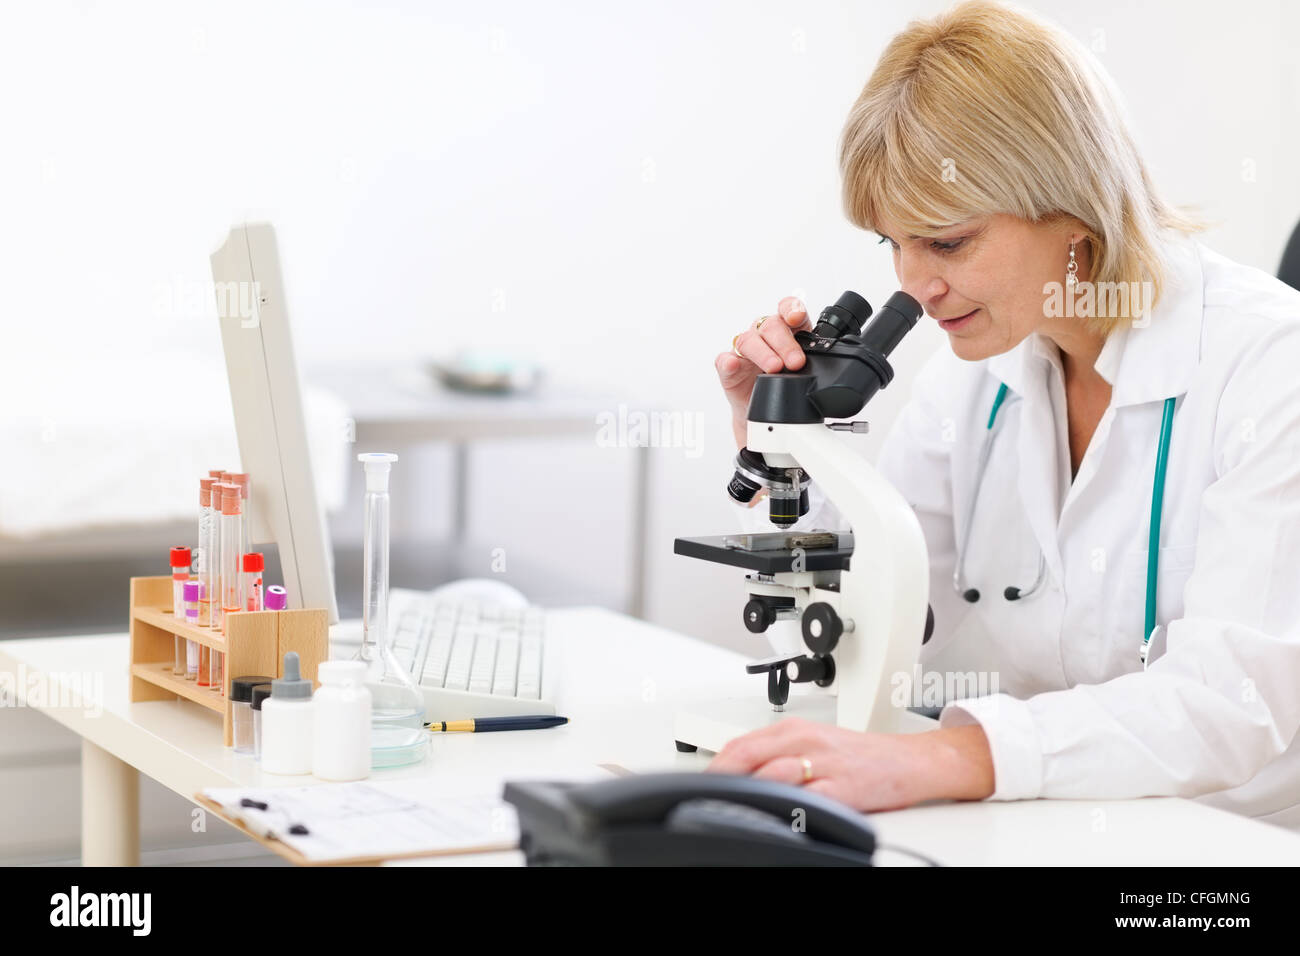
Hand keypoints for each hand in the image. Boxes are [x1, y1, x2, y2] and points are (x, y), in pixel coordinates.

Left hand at [705, 717, 994, 811]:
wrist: (912, 761)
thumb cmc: (861, 757)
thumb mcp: (813, 745)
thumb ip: (776, 756)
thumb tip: (735, 775)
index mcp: (793, 729)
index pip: (739, 745)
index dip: (713, 767)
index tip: (696, 785)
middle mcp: (805, 741)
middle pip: (747, 758)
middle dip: (722, 780)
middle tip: (703, 799)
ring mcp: (824, 763)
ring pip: (772, 776)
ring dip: (749, 792)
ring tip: (731, 808)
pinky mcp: (845, 787)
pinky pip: (809, 799)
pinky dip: (789, 809)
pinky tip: (777, 817)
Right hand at [715, 297, 810, 449]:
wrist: (766, 410)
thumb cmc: (787, 384)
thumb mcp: (808, 371)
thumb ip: (818, 365)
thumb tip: (835, 373)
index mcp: (787, 330)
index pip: (788, 309)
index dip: (792, 309)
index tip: (797, 318)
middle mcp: (765, 335)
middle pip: (771, 326)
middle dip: (785, 344)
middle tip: (796, 362)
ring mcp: (746, 351)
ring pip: (749, 340)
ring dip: (763, 353)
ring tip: (774, 368)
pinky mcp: (730, 367)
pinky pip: (724, 360)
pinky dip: (728, 361)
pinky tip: (733, 364)